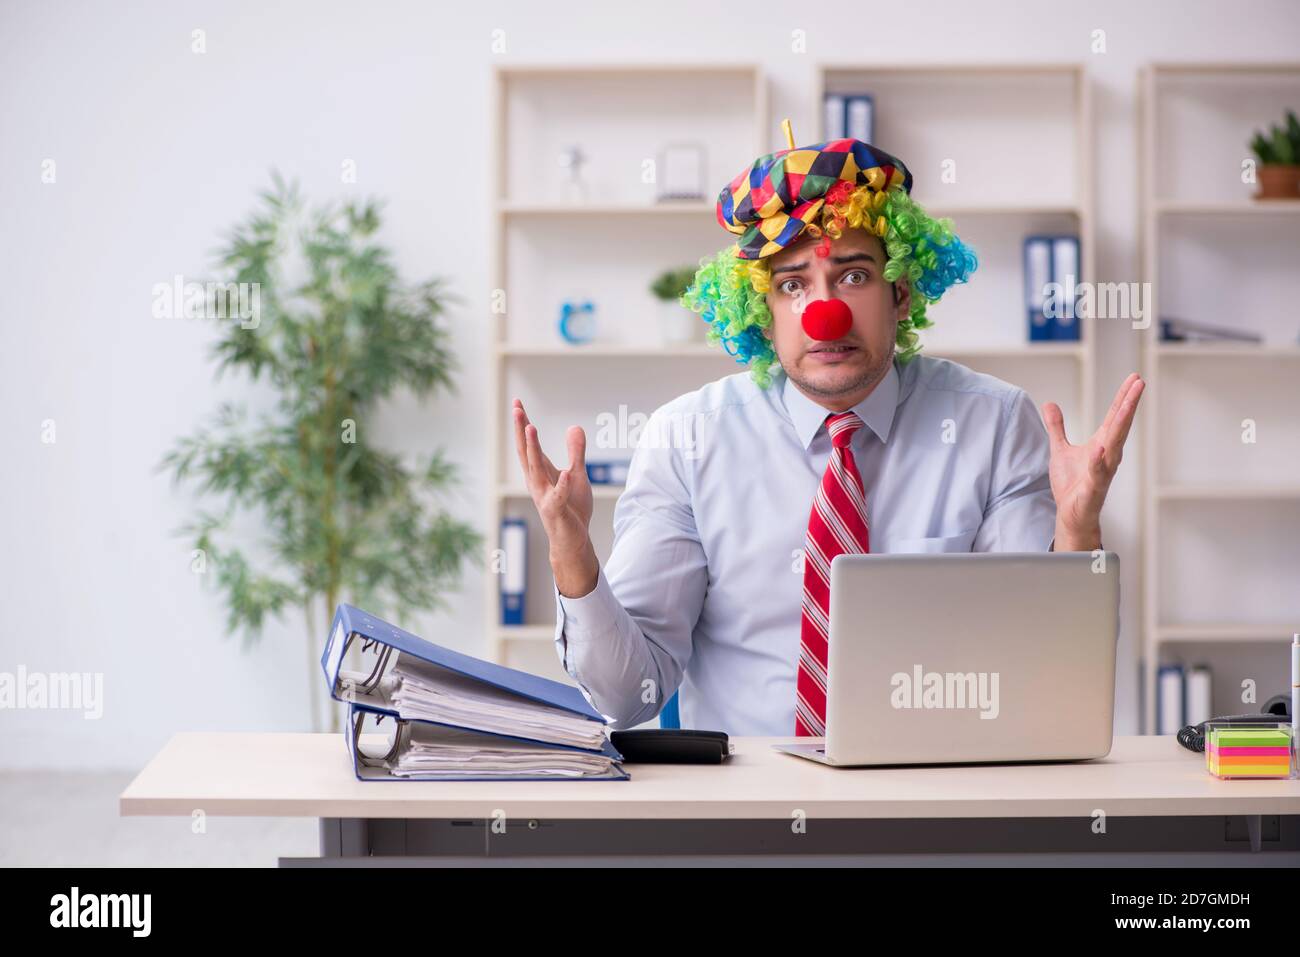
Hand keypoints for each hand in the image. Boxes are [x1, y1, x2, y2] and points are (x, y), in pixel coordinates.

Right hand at [512, 399, 597, 595]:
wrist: (572, 540)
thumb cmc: (571, 507)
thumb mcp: (577, 474)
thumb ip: (575, 451)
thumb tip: (574, 426)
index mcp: (541, 472)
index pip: (529, 445)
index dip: (522, 424)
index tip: (517, 403)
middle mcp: (537, 482)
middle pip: (526, 452)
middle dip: (521, 430)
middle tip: (516, 408)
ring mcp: (544, 497)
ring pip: (536, 470)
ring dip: (533, 449)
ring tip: (530, 428)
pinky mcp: (557, 511)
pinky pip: (558, 497)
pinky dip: (561, 485)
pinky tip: (566, 473)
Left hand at [1041, 373, 1144, 549]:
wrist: (1071, 514)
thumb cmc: (1072, 483)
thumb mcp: (1060, 449)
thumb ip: (1056, 427)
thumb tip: (1049, 404)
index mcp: (1102, 444)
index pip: (1114, 416)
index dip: (1124, 397)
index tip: (1134, 378)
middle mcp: (1108, 454)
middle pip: (1120, 424)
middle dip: (1129, 404)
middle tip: (1139, 383)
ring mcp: (1103, 470)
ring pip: (1114, 445)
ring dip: (1121, 425)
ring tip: (1126, 405)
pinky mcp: (1094, 487)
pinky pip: (1098, 473)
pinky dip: (1098, 461)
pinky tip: (1099, 447)